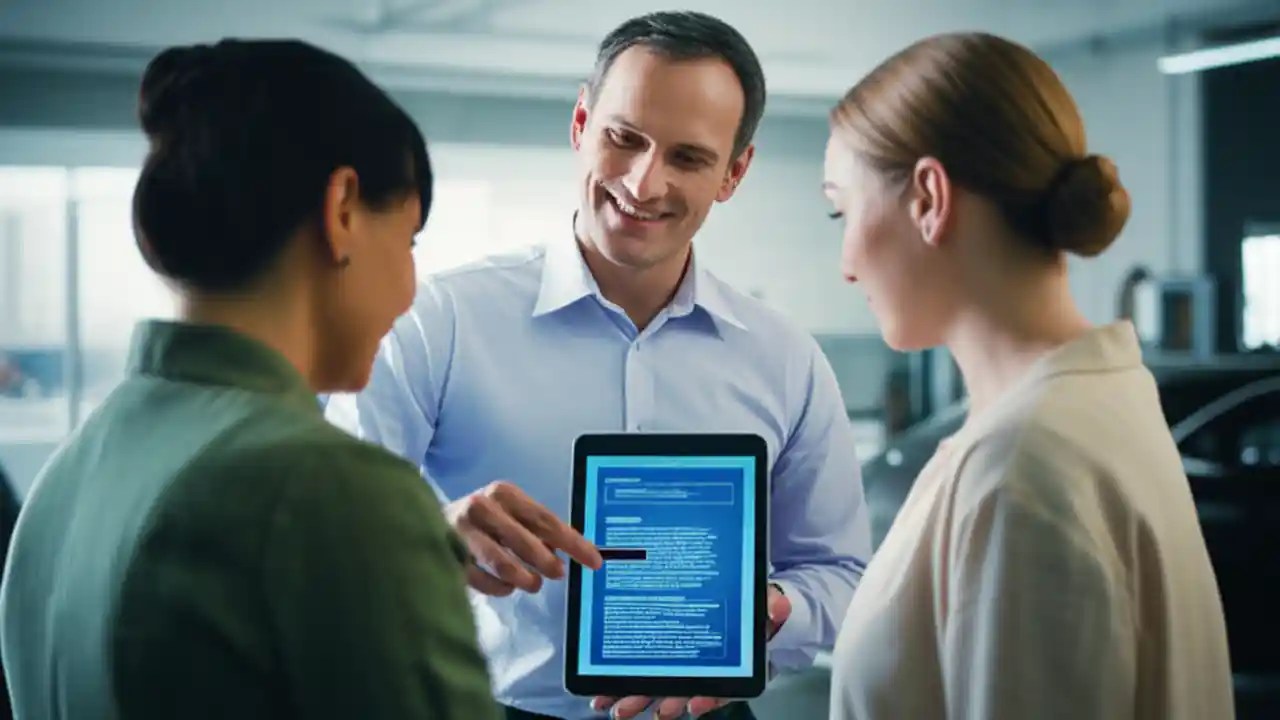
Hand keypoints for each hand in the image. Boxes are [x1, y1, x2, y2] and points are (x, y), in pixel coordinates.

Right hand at [446, 480, 602, 595]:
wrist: (422, 520)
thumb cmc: (479, 522)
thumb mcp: (508, 515)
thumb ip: (536, 530)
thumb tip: (569, 551)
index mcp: (504, 493)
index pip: (547, 520)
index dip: (574, 543)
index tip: (594, 560)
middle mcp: (482, 507)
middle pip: (528, 542)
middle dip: (548, 563)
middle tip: (558, 574)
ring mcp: (463, 532)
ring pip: (506, 565)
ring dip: (525, 579)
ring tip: (532, 582)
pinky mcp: (448, 555)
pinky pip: (485, 581)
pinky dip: (501, 588)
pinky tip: (506, 587)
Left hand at [592, 586, 791, 718]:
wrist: (745, 598)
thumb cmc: (754, 608)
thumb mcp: (767, 602)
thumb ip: (773, 604)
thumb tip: (777, 606)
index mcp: (733, 661)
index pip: (723, 686)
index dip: (709, 697)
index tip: (694, 703)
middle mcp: (706, 667)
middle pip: (684, 689)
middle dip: (663, 701)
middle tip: (643, 709)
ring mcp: (685, 662)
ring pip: (661, 684)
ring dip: (639, 696)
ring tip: (615, 706)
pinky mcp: (667, 653)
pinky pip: (647, 670)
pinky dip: (629, 682)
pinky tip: (610, 690)